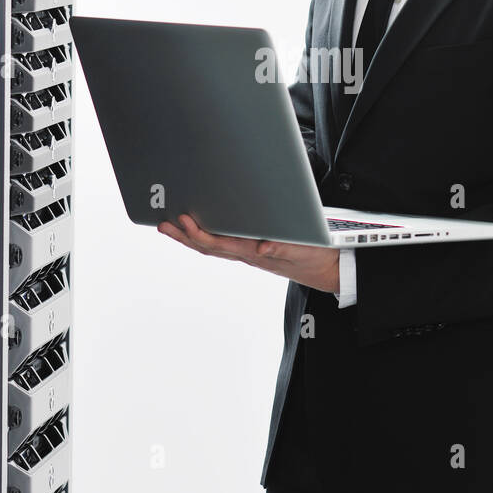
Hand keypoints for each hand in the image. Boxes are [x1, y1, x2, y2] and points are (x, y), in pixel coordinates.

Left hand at [157, 214, 340, 293]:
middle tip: (162, 225)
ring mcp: (250, 253)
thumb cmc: (317, 257)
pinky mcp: (256, 249)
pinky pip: (225, 244)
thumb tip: (262, 247)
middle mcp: (249, 254)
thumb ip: (283, 248)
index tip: (183, 221)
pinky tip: (199, 231)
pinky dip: (208, 237)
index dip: (199, 234)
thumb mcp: (304, 250)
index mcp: (256, 252)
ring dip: (191, 237)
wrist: (330, 271)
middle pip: (209, 246)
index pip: (220, 244)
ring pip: (214, 246)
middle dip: (184, 236)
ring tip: (171, 226)